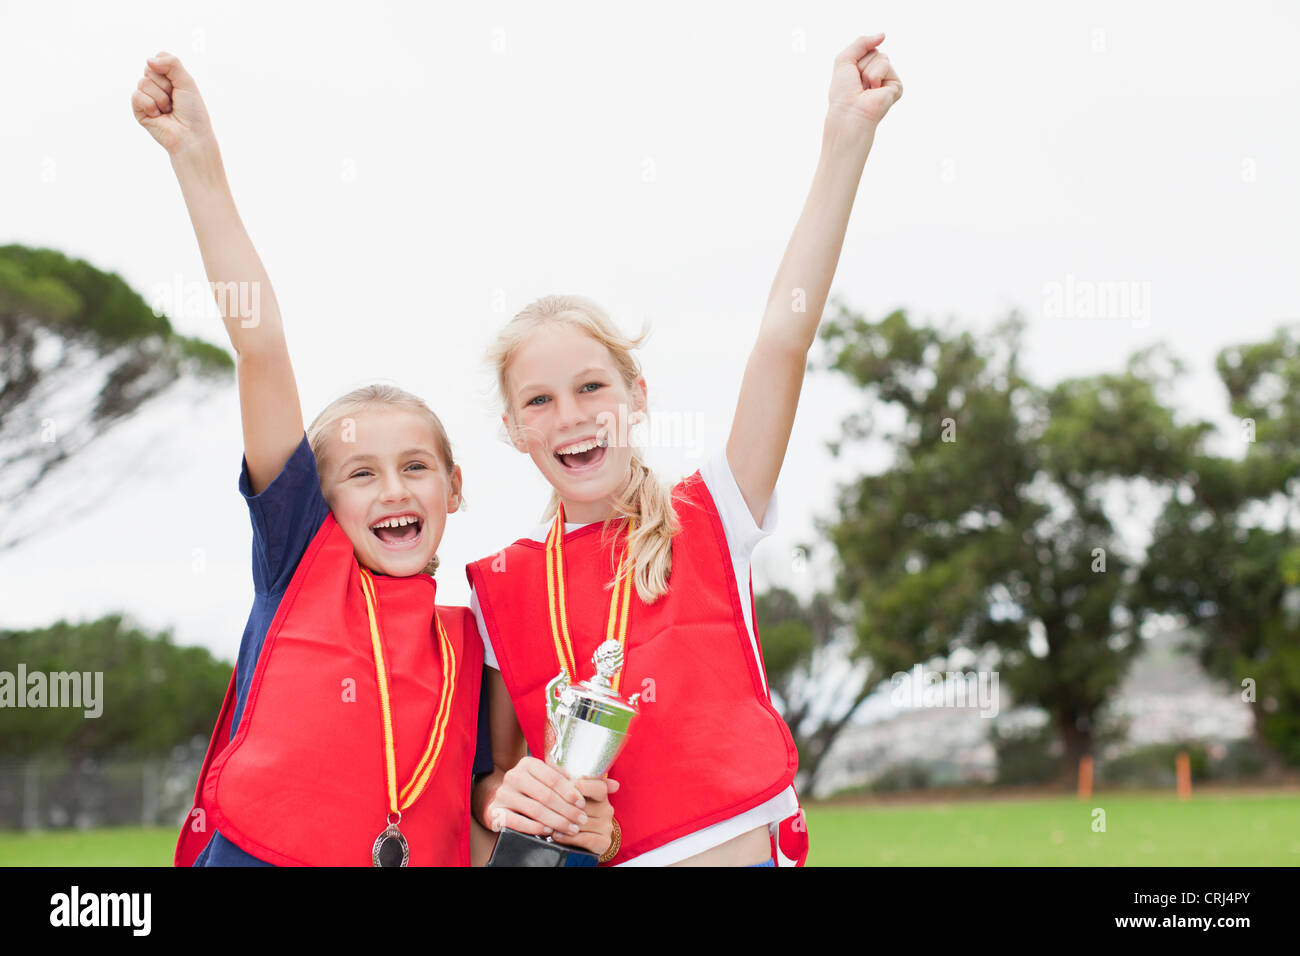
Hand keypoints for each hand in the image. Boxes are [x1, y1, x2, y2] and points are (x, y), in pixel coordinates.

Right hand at [131, 52, 215, 156]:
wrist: (191, 136)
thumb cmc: (193, 112)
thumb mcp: (187, 82)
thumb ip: (171, 63)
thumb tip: (149, 60)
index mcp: (168, 78)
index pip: (158, 59)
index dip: (168, 70)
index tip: (179, 85)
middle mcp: (155, 86)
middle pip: (149, 69)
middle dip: (165, 85)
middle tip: (175, 100)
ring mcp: (146, 97)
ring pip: (143, 82)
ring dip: (161, 98)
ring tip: (168, 110)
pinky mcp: (138, 110)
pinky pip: (137, 96)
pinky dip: (150, 105)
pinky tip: (158, 116)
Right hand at [484, 756, 620, 856]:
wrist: (499, 799)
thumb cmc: (534, 789)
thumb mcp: (553, 781)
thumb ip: (581, 781)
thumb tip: (615, 785)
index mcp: (528, 764)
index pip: (554, 777)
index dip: (570, 791)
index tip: (582, 803)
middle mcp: (514, 776)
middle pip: (546, 795)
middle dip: (567, 810)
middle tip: (581, 820)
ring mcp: (503, 794)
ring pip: (535, 809)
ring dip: (556, 821)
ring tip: (571, 828)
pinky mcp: (496, 811)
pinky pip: (517, 821)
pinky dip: (535, 827)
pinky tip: (548, 831)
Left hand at [550, 776, 618, 857]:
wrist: (591, 838)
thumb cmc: (577, 812)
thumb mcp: (574, 795)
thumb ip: (565, 781)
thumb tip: (550, 759)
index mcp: (601, 793)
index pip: (597, 786)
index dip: (580, 787)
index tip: (562, 787)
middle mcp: (607, 808)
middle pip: (585, 806)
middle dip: (564, 807)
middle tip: (546, 806)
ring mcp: (606, 826)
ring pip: (582, 823)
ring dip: (563, 823)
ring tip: (546, 823)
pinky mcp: (604, 842)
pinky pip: (585, 839)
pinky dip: (568, 837)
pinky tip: (556, 835)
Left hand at [827, 33, 901, 132]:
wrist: (849, 112)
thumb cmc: (843, 92)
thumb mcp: (844, 60)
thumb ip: (861, 43)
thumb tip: (883, 35)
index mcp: (865, 72)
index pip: (866, 49)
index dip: (855, 60)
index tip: (850, 77)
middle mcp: (877, 76)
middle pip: (875, 52)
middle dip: (862, 65)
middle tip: (858, 84)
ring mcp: (887, 81)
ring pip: (881, 57)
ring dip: (868, 71)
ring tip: (865, 88)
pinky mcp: (896, 86)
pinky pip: (885, 65)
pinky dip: (875, 75)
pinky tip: (874, 91)